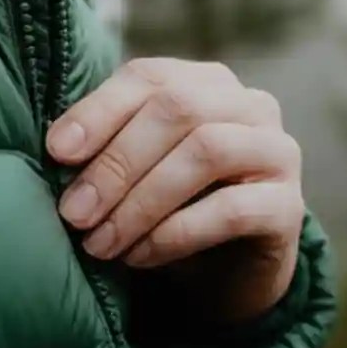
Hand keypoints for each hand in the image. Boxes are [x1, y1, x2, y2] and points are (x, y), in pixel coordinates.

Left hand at [46, 58, 304, 322]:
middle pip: (178, 109)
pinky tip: (140, 255)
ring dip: (142, 200)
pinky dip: (176, 233)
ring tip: (101, 242)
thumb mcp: (137, 169)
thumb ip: (108, 146)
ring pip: (207, 151)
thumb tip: (57, 149)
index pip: (149, 76)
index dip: (99, 110)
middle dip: (118, 161)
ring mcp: (277, 151)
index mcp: (205, 82)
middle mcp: (249, 104)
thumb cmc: (173, 207)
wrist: (230, 271)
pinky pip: (232, 209)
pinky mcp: (289, 206)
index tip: (57, 152)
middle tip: (75, 212)